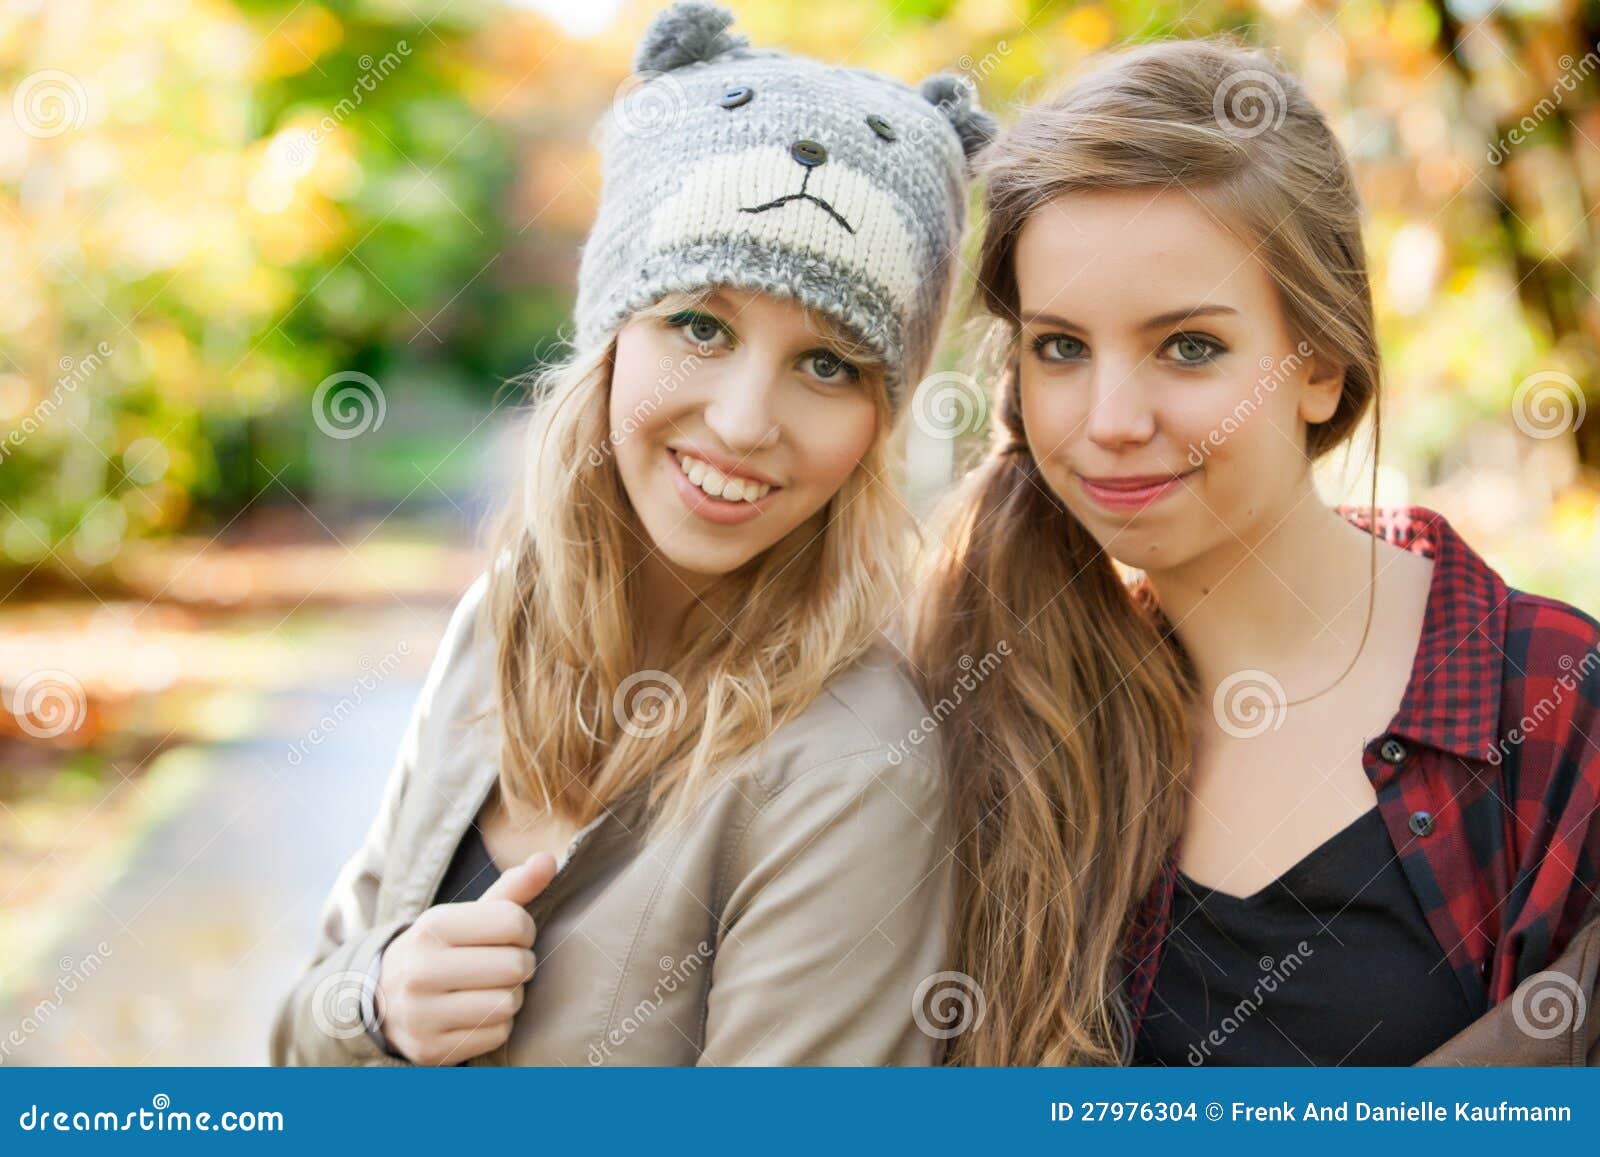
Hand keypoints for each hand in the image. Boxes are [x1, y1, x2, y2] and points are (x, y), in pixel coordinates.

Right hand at [374, 850, 558, 1065]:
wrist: (382, 999)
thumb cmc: (440, 949)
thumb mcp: (466, 915)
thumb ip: (512, 889)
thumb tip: (549, 858)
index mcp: (432, 927)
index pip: (513, 921)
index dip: (524, 929)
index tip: (512, 935)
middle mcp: (421, 971)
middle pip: (515, 966)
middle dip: (521, 964)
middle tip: (505, 964)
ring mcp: (423, 1015)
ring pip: (508, 1003)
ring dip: (511, 996)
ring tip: (490, 988)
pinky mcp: (432, 1050)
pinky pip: (497, 1035)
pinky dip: (497, 1025)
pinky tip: (477, 1014)